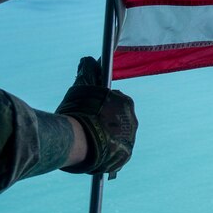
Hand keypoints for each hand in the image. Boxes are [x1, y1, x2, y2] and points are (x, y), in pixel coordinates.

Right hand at [56, 57, 137, 176]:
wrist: (81, 141)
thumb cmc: (79, 111)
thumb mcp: (81, 88)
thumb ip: (87, 72)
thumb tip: (90, 59)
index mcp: (126, 102)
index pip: (115, 101)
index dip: (102, 105)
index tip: (91, 110)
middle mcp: (132, 119)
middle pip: (117, 119)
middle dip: (105, 121)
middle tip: (88, 125)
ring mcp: (130, 138)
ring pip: (118, 135)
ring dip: (107, 136)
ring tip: (90, 140)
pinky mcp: (126, 153)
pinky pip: (117, 151)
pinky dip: (108, 151)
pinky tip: (95, 151)